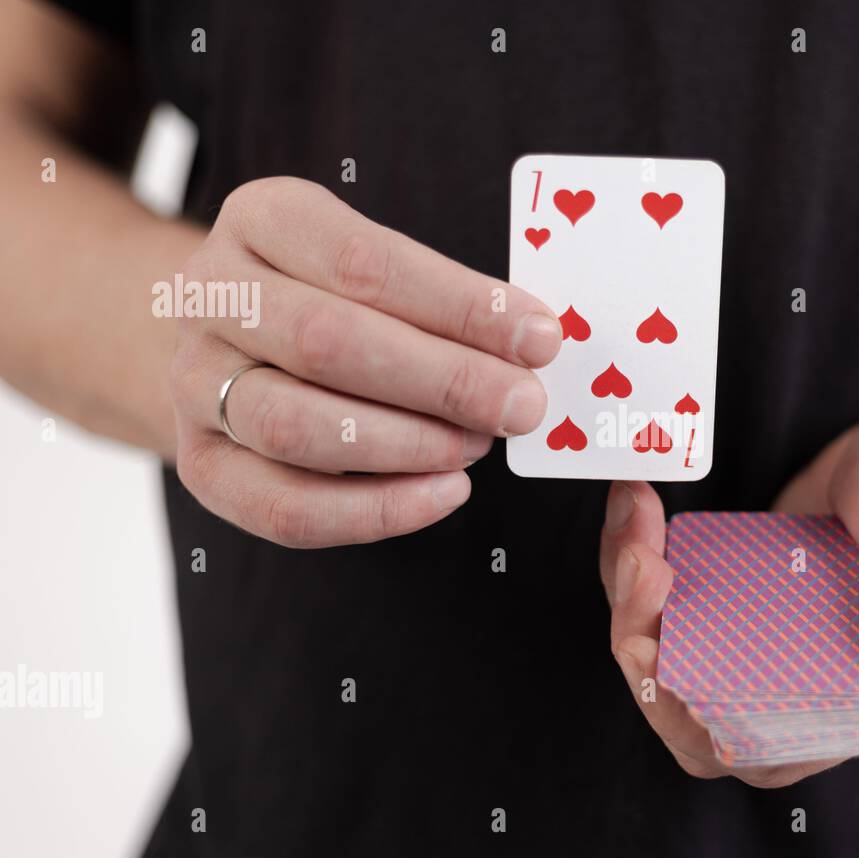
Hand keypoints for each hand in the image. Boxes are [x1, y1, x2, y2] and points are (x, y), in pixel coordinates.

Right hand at [169, 177, 561, 546]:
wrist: (236, 342)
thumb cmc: (338, 298)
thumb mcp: (379, 266)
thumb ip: (444, 299)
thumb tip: (534, 344)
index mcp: (263, 218)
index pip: (363, 262)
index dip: (459, 306)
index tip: (539, 338)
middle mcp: (211, 295)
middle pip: (326, 343)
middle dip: (443, 380)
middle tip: (521, 406)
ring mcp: (192, 382)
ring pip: (296, 426)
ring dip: (407, 444)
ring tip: (478, 445)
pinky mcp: (201, 464)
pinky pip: (283, 506)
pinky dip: (375, 510)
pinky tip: (443, 494)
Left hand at [600, 480, 845, 786]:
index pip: (770, 751)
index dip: (700, 726)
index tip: (658, 657)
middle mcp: (817, 686)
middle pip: (701, 713)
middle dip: (648, 651)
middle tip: (638, 566)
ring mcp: (774, 641)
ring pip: (676, 657)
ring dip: (634, 600)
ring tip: (632, 520)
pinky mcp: (746, 597)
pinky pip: (677, 601)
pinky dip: (643, 562)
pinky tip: (636, 508)